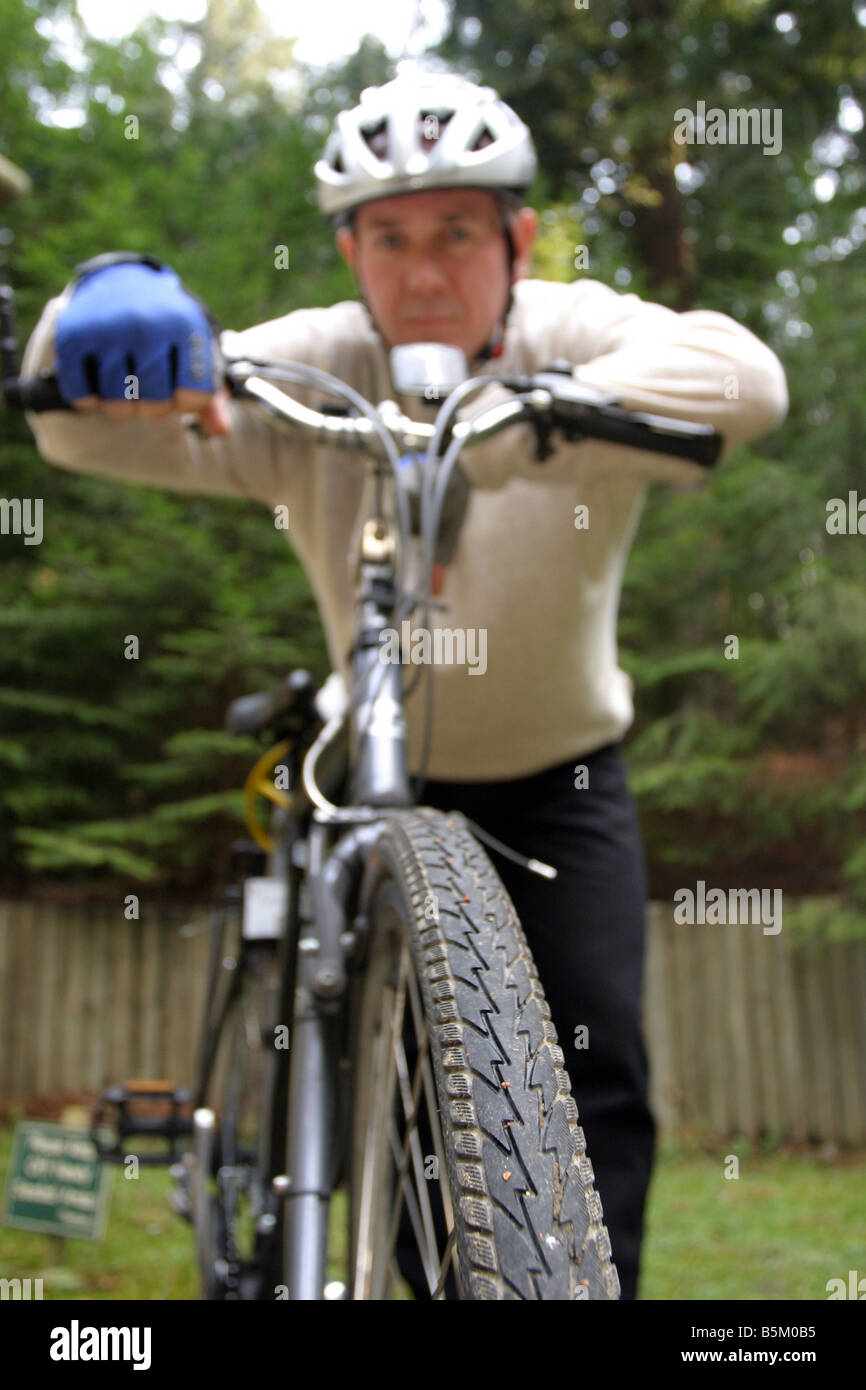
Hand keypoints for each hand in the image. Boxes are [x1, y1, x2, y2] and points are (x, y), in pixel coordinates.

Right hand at [56, 256, 231, 435]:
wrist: (120, 280)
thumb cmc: (167, 328)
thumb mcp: (195, 350)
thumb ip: (212, 395)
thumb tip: (221, 430)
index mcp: (184, 325)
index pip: (193, 397)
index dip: (187, 402)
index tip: (180, 385)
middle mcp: (146, 324)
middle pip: (155, 406)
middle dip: (154, 408)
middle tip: (149, 388)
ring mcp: (107, 329)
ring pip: (118, 405)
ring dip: (122, 406)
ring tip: (125, 385)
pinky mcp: (73, 335)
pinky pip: (82, 394)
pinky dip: (90, 399)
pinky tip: (98, 381)